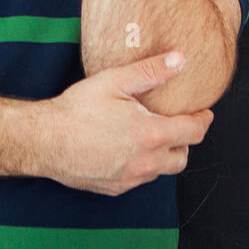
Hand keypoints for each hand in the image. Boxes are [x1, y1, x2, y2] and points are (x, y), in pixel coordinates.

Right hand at [33, 51, 213, 195]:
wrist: (44, 141)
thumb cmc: (77, 109)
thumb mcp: (116, 81)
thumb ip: (152, 71)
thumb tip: (180, 60)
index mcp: (150, 135)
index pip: (193, 133)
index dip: (203, 120)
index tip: (204, 112)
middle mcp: (144, 162)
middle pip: (182, 158)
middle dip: (185, 140)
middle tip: (177, 122)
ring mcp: (129, 179)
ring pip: (161, 171)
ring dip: (164, 154)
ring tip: (152, 133)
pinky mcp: (114, 188)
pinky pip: (139, 179)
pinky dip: (143, 165)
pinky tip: (129, 148)